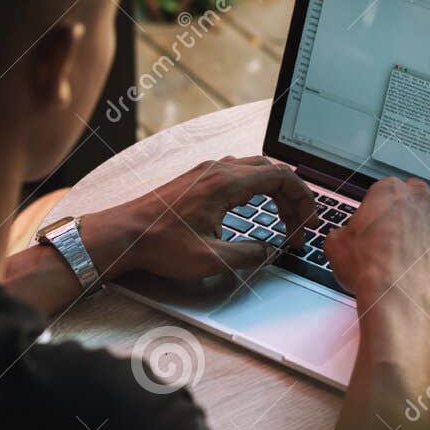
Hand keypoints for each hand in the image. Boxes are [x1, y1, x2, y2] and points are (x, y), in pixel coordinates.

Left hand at [81, 156, 316, 279]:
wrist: (122, 235)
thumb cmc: (160, 244)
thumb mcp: (212, 259)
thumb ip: (250, 255)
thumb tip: (269, 252)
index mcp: (226, 183)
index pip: (282, 178)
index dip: (303, 201)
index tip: (306, 224)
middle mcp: (218, 170)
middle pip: (272, 170)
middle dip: (292, 197)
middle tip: (297, 226)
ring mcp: (206, 171)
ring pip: (255, 170)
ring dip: (274, 192)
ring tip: (281, 220)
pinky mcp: (197, 179)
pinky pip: (238, 174)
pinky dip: (255, 190)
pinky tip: (252, 211)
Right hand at [326, 178, 429, 314]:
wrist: (399, 294)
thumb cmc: (370, 270)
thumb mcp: (336, 248)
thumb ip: (340, 234)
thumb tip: (340, 236)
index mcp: (386, 191)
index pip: (382, 189)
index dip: (378, 207)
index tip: (375, 222)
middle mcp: (417, 197)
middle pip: (414, 190)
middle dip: (407, 204)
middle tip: (398, 225)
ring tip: (429, 218)